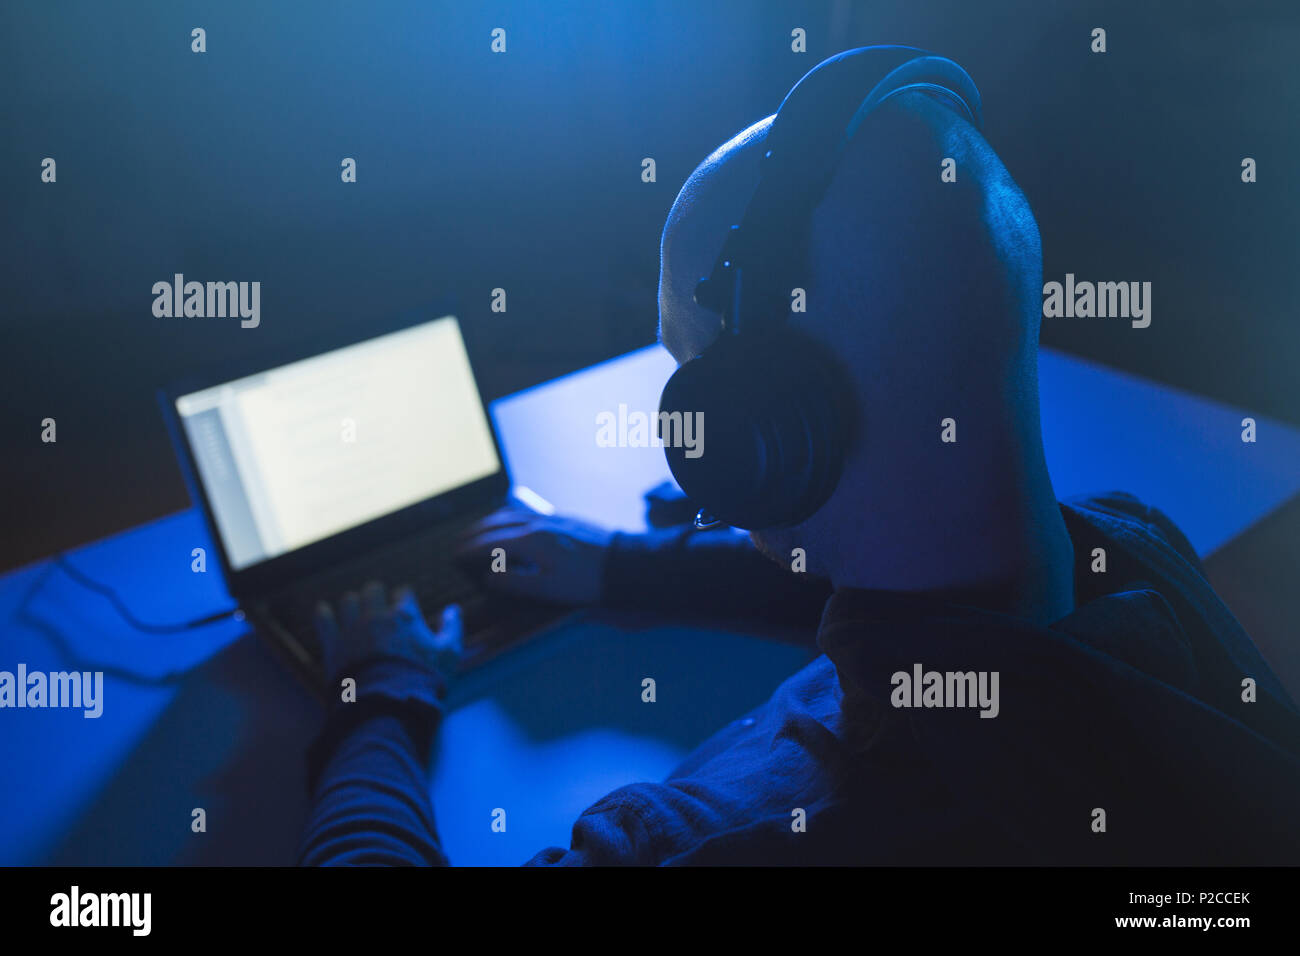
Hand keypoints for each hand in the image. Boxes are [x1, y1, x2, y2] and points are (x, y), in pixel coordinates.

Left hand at [315, 581, 462, 683]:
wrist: (388, 705)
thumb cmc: (422, 679)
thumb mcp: (449, 655)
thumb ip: (453, 628)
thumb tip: (453, 609)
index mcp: (404, 616)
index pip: (403, 592)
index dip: (405, 599)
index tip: (406, 609)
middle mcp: (377, 617)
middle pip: (373, 589)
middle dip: (377, 595)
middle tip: (380, 608)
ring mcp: (353, 629)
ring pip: (349, 600)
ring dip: (354, 604)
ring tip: (358, 613)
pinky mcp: (334, 645)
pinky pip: (323, 619)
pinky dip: (324, 614)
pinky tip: (326, 612)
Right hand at [456, 509, 614, 604]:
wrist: (623, 563)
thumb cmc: (586, 581)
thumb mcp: (549, 589)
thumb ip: (516, 582)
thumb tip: (489, 576)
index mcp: (531, 542)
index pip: (490, 543)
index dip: (468, 550)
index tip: (452, 556)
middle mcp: (537, 524)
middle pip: (496, 524)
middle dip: (473, 533)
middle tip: (457, 543)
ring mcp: (550, 518)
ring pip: (510, 514)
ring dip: (489, 522)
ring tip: (476, 532)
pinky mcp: (562, 519)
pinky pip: (525, 512)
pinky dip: (507, 517)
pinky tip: (509, 524)